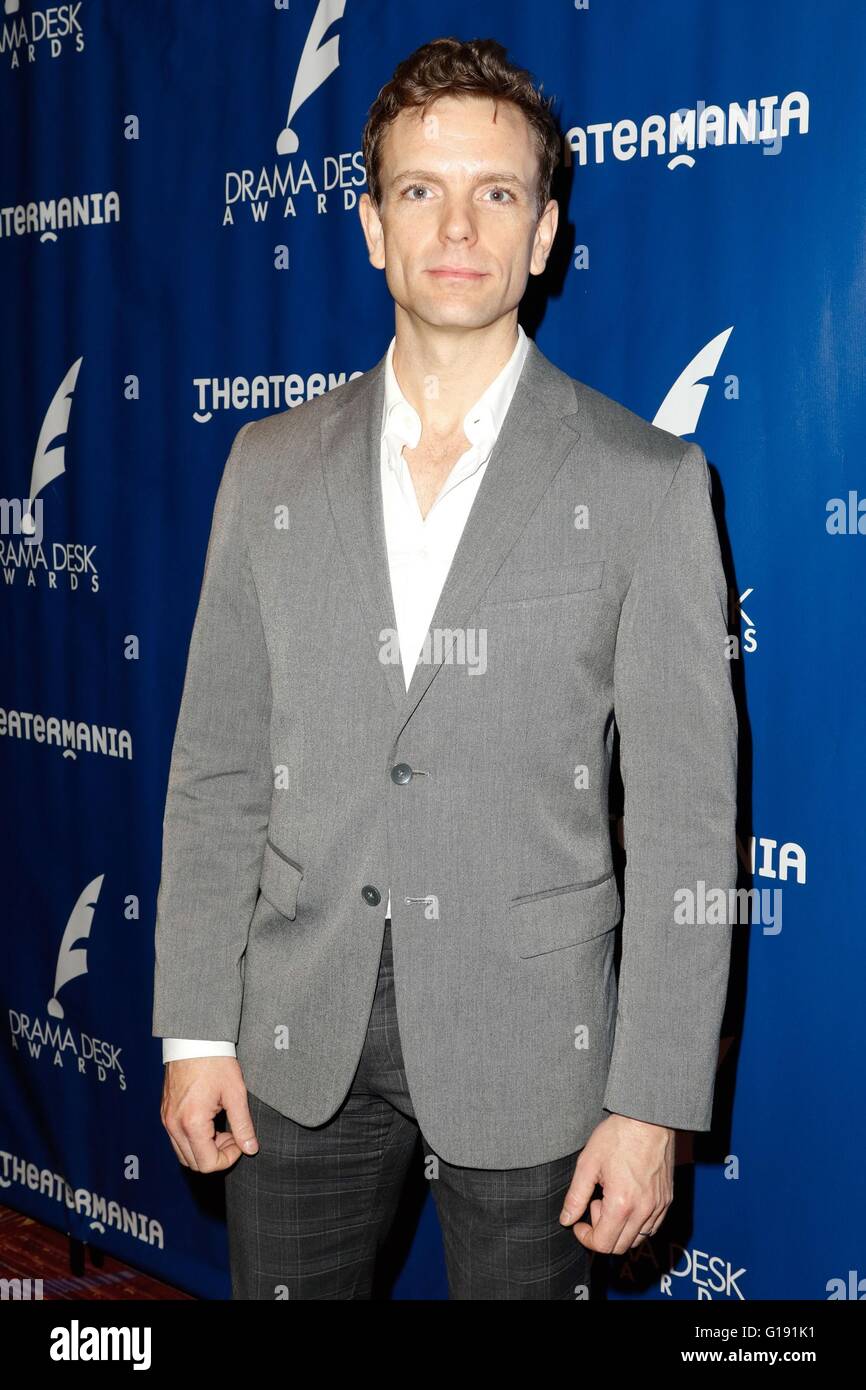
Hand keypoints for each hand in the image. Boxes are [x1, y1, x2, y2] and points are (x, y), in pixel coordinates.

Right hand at [161, 1057, 258, 1171]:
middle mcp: (174, 1125)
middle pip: (194, 1163)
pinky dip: (194, 1139)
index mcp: (192, 1123)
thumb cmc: (215, 1062)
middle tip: (232, 1134)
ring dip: (204, 1149)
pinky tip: (209, 1120)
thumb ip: (243, 1125)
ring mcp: (167, 1119)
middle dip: (216, 1155)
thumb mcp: (235, 1093)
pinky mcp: (165, 1113)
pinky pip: (177, 1139)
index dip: (228, 1158)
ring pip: (184, 1154)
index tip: (239, 1140)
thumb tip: (251, 1149)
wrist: (194, 1039)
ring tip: (221, 1127)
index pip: (207, 1164)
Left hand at [558, 1113, 673, 1253]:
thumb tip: (566, 1219)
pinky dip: (636, 1224)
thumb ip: (576, 1196)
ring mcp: (658, 1206)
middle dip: (601, 1232)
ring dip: (619, 1229)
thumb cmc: (618, 1136)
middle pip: (619, 1247)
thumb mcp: (588, 1163)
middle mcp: (643, 1211)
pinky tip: (626, 1201)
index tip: (578, 1221)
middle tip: (595, 1203)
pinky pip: (652, 1227)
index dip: (585, 1237)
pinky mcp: (667, 1200)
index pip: (603, 1244)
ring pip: (637, 1239)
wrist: (648, 1119)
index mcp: (621, 1204)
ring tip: (611, 1198)